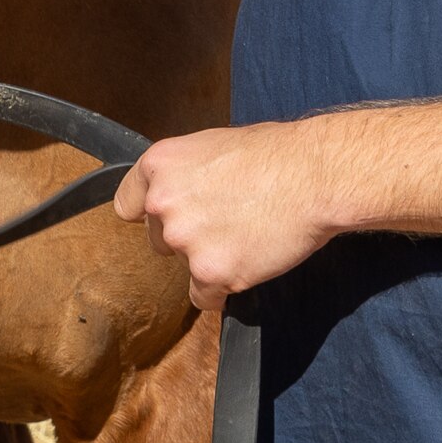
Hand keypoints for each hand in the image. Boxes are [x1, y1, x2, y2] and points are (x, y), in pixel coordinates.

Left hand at [111, 123, 341, 309]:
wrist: (313, 177)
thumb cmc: (275, 155)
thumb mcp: (213, 146)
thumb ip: (185, 174)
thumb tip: (182, 193)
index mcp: (159, 166)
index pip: (127, 204)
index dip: (151, 214)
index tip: (167, 220)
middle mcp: (163, 203)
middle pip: (158, 238)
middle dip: (187, 237)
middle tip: (227, 224)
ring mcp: (185, 240)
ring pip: (184, 267)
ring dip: (208, 261)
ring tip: (246, 239)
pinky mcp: (211, 272)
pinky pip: (204, 297)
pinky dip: (222, 290)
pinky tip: (246, 267)